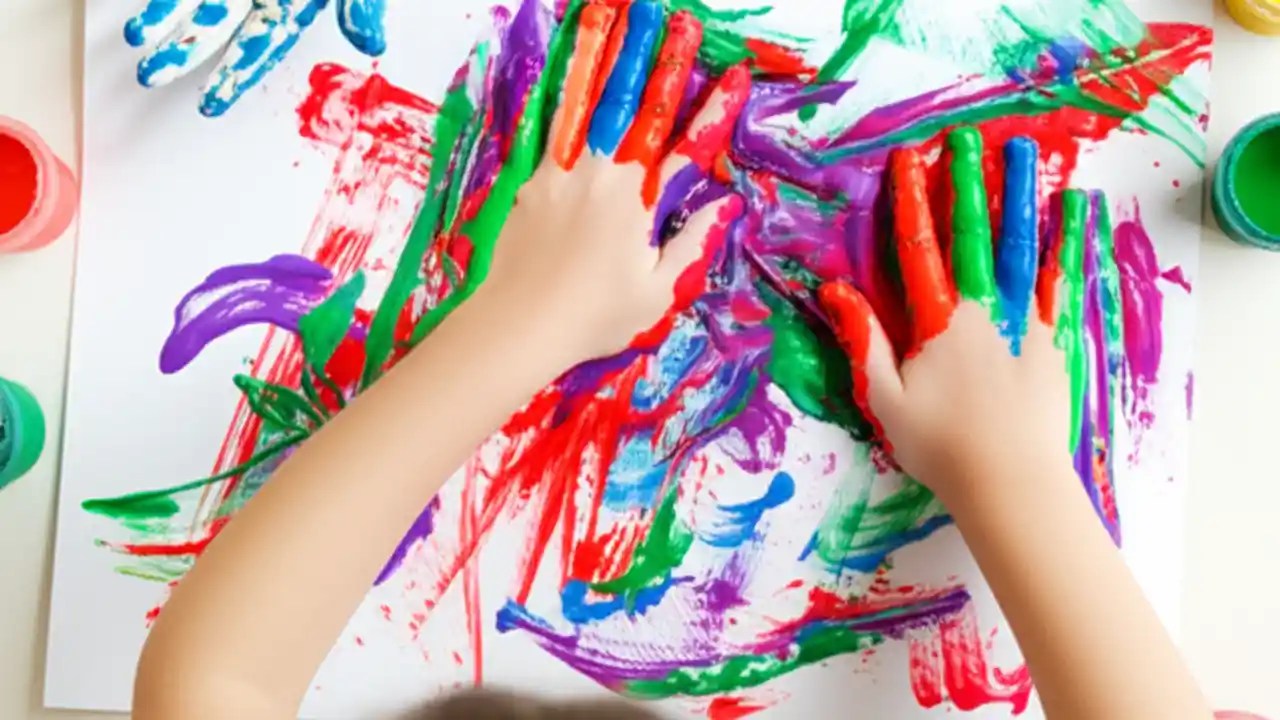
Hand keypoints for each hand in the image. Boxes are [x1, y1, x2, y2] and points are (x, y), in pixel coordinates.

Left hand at [125, 0, 386, 116]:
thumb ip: (362, 7)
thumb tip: (370, 45)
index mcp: (293, 4)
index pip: (260, 46)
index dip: (235, 75)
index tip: (211, 104)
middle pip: (215, 26)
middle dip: (182, 53)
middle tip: (151, 75)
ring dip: (160, 18)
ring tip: (135, 38)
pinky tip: (137, 9)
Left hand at [475, 5, 745, 366]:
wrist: (517, 324)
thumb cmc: (593, 318)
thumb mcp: (658, 292)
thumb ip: (691, 244)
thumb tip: (724, 206)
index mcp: (637, 201)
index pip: (686, 147)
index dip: (713, 110)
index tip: (734, 74)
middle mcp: (601, 175)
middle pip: (637, 108)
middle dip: (660, 60)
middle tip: (677, 20)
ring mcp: (561, 173)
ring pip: (591, 104)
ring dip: (610, 58)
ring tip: (620, 17)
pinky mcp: (531, 182)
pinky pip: (553, 131)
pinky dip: (567, 98)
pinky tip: (573, 68)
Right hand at [819, 129, 1076, 506]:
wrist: (1012, 482)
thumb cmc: (942, 447)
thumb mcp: (885, 398)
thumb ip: (863, 339)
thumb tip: (836, 290)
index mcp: (936, 322)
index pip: (918, 247)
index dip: (910, 201)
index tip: (906, 160)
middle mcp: (981, 309)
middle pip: (971, 233)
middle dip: (965, 183)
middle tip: (964, 137)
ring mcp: (1023, 319)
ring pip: (1019, 245)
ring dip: (1018, 195)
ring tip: (1021, 153)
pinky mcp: (1054, 338)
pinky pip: (1061, 280)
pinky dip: (1067, 242)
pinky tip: (1075, 209)